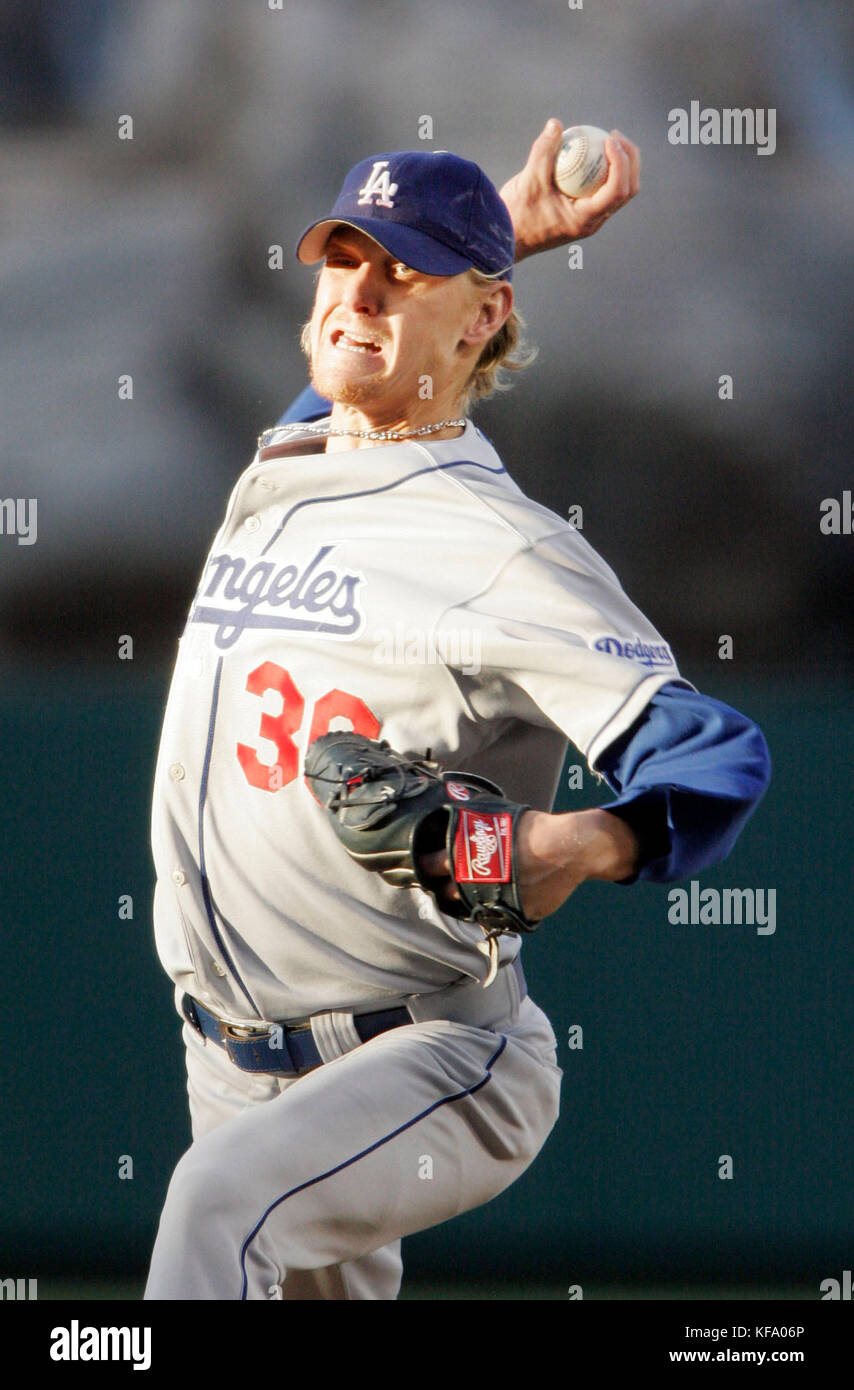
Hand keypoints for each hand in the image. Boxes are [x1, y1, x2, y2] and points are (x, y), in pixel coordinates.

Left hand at [419, 807, 641, 922]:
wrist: (566, 849)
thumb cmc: (531, 828)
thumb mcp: (494, 817)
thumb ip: (471, 824)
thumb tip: (455, 816)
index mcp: (462, 855)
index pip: (429, 864)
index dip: (426, 864)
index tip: (423, 864)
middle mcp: (471, 883)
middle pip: (443, 891)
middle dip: (440, 887)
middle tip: (441, 882)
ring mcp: (492, 902)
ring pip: (466, 908)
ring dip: (463, 901)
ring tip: (464, 892)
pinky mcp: (512, 915)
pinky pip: (495, 916)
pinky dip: (492, 909)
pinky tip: (493, 900)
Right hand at [500, 118, 640, 261]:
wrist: (509, 238)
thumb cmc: (517, 214)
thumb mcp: (528, 180)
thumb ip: (543, 152)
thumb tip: (555, 124)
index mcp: (585, 219)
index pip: (617, 191)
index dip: (621, 162)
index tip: (609, 139)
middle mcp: (594, 221)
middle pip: (627, 190)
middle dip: (629, 160)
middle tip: (615, 135)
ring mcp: (591, 217)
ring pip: (620, 191)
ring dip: (622, 164)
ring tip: (609, 140)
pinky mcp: (585, 211)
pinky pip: (605, 189)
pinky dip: (606, 169)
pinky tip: (594, 150)